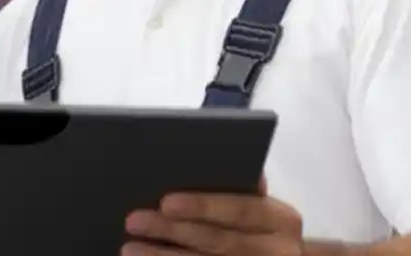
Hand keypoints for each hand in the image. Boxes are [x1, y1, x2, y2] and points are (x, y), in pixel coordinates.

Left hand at [122, 179, 304, 254]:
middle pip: (217, 241)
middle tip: (134, 221)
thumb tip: (209, 163)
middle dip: (172, 231)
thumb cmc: (266, 229)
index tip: (166, 202)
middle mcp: (276, 250)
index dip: (203, 206)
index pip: (239, 209)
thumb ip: (242, 188)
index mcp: (281, 219)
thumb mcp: (265, 209)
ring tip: (130, 249)